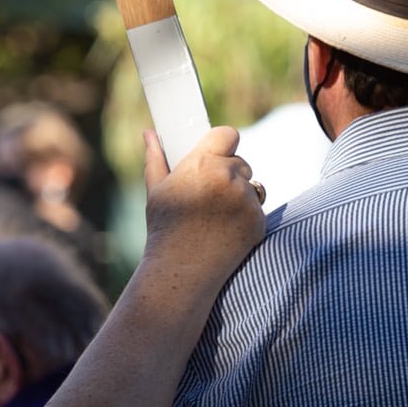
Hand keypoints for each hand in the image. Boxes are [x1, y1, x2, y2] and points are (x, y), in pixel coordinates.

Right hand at [143, 127, 266, 277]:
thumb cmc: (164, 230)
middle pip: (241, 162)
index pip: (228, 134)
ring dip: (240, 194)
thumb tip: (149, 132)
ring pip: (252, 186)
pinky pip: (257, 209)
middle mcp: (227, 179)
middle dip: (230, 173)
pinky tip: (225, 230)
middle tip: (209, 194)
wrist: (181, 273)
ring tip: (215, 215)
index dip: (224, 142)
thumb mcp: (156, 191)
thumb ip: (156, 158)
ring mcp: (245, 201)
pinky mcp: (258, 221)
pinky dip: (246, 216)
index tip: (218, 151)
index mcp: (202, 165)